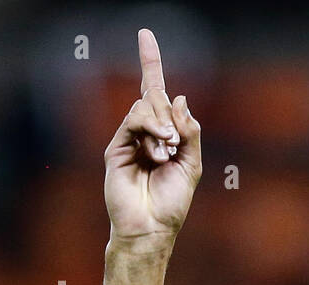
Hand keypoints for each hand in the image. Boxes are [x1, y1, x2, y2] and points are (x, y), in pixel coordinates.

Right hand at [104, 28, 201, 242]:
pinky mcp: (116, 147)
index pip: (156, 92)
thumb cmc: (172, 202)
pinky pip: (135, 120)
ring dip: (163, 127)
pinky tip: (158, 152)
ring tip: (166, 153)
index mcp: (164, 135)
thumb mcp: (192, 165)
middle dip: (170, 117)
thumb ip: (190, 132)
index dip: (151, 63)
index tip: (146, 33)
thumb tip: (180, 98)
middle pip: (156, 97)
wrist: (152, 227)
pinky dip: (151, 130)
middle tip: (174, 145)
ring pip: (146, 106)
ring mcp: (129, 138)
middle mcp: (145, 133)